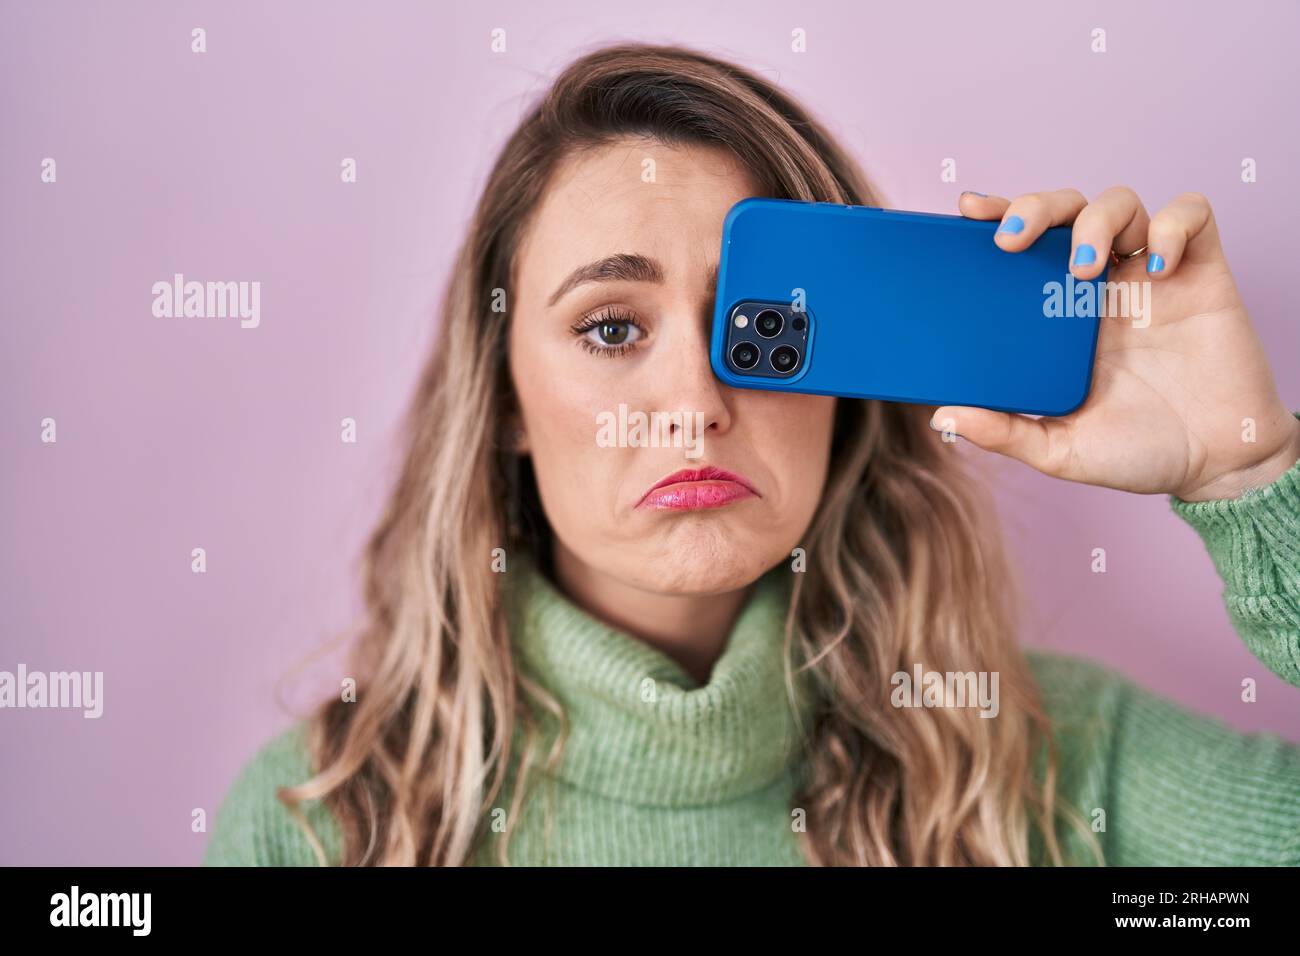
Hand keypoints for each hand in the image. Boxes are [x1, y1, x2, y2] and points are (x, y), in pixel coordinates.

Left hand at [932, 187, 1299, 500]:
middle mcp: (1100, 285)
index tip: (966, 211)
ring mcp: (1149, 275)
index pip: (1024, 244)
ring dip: (1096, 220)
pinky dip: (1172, 225)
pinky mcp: (1201, 273)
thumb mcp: (1059, 448)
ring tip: (1086, 267)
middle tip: (1013, 240)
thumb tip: (944, 418)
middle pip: (1064, 210)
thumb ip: (1005, 432)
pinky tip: (1155, 265)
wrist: (1214, 466)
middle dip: (1035, 208)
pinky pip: (1192, 215)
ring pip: (1120, 202)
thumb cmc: (1137, 452)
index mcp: (1058, 314)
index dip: (997, 215)